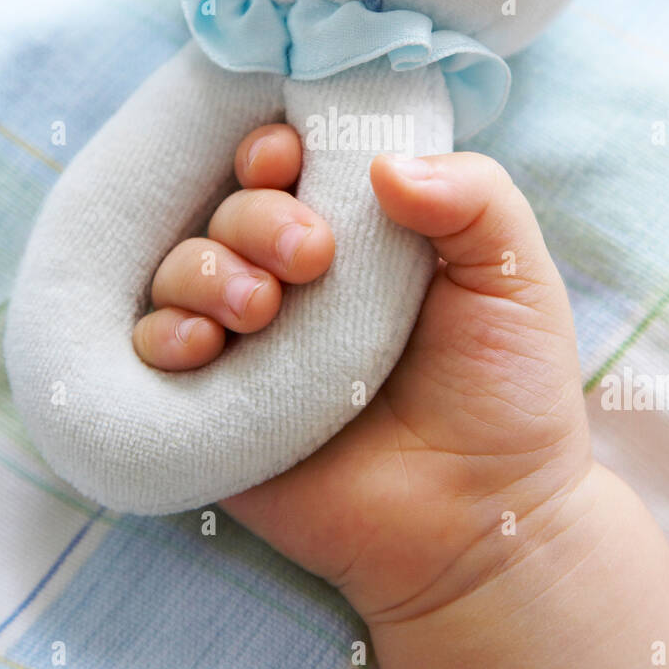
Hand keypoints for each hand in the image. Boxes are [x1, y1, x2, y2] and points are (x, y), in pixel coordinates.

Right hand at [134, 123, 590, 624]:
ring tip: (262, 308)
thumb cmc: (509, 392)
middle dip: (255, 216)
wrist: (485, 519)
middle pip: (229, 210)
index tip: (291, 160)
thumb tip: (384, 164)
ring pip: (180, 270)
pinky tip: (202, 345)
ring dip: (206, 269)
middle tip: (312, 257)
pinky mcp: (215, 408)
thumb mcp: (516, 273)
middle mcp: (293, 282)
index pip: (286, 165)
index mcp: (358, 236)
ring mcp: (250, 346)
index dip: (273, 149)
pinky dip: (162, 332)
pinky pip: (152, 351)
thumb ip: (474, 195)